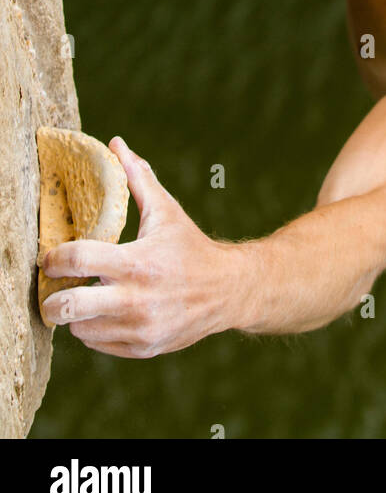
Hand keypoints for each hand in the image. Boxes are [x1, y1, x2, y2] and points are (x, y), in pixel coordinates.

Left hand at [40, 137, 242, 357]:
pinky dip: (93, 328)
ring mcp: (139, 328)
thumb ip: (137, 178)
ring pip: (79, 329)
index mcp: (138, 262)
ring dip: (75, 313)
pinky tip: (103, 311)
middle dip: (51, 300)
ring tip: (82, 296)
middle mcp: (136, 299)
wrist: (228, 291)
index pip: (79, 259)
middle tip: (51, 287)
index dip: (54, 258)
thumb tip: (117, 144)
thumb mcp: (166, 211)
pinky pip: (98, 343)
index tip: (49, 258)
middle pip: (69, 307)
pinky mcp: (142, 348)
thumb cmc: (191, 247)